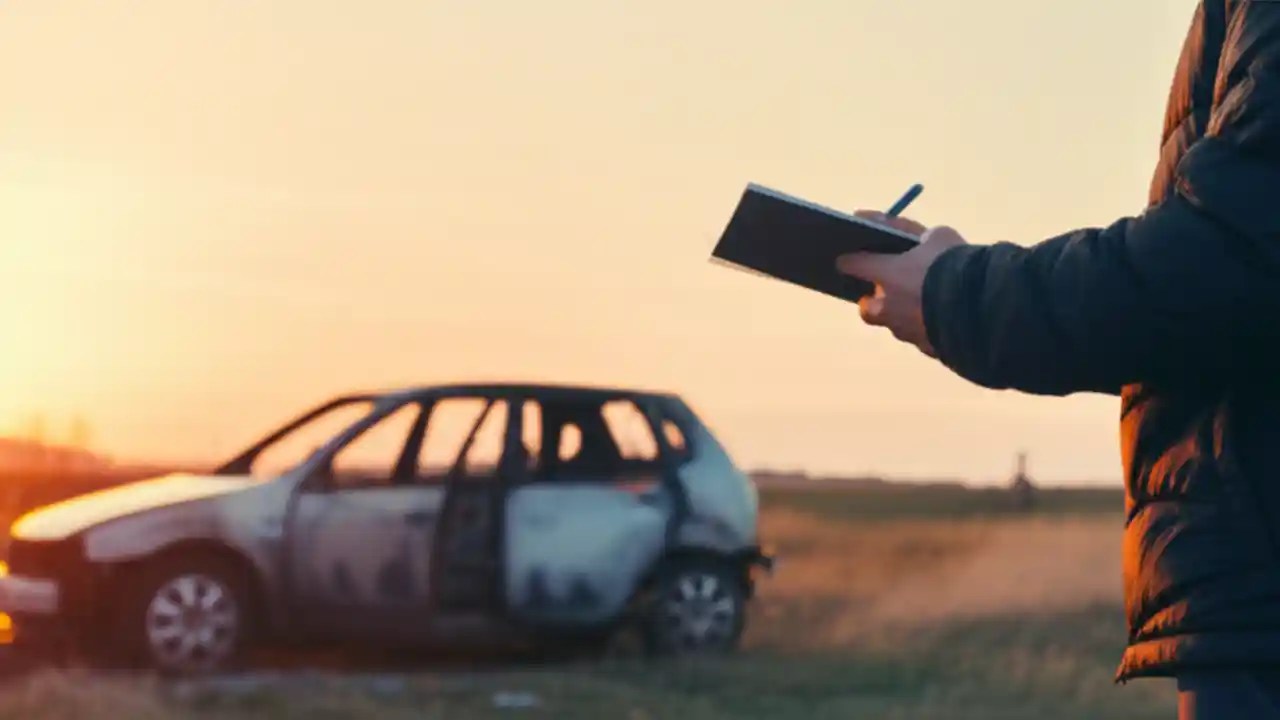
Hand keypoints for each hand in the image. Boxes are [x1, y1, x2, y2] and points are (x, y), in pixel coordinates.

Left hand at [836, 211, 967, 356]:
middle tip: (887, 289)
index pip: (851, 265)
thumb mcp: (939, 237)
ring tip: (923, 302)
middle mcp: (887, 307)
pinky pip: (921, 336)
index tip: (848, 259)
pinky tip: (943, 318)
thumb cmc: (958, 265)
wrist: (986, 307)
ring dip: (902, 314)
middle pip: (867, 307)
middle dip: (874, 299)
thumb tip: (901, 232)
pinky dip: (927, 327)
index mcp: (885, 275)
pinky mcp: (926, 348)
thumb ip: (916, 236)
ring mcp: (905, 331)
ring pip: (894, 324)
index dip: (850, 261)